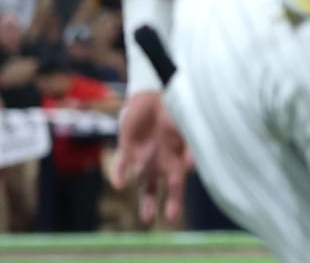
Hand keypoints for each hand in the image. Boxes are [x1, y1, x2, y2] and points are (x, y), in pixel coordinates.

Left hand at [114, 91, 191, 224]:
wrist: (155, 88)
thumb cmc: (176, 105)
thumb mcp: (187, 124)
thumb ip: (190, 144)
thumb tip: (190, 167)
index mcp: (176, 156)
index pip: (176, 183)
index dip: (175, 200)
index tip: (172, 217)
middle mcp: (160, 159)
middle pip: (159, 187)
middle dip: (159, 204)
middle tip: (156, 220)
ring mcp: (144, 154)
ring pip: (141, 182)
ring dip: (143, 198)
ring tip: (145, 217)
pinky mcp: (128, 146)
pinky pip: (123, 164)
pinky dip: (121, 174)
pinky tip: (120, 185)